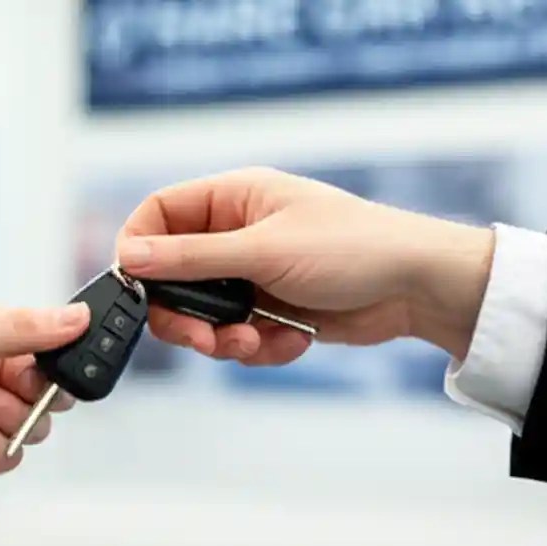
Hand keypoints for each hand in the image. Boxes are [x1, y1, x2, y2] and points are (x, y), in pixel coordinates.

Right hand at [115, 167, 494, 363]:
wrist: (415, 287)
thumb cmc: (353, 247)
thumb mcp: (263, 250)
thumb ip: (192, 258)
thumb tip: (131, 256)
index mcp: (233, 199)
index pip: (159, 214)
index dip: (139, 249)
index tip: (135, 288)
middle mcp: (237, 234)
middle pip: (174, 276)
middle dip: (185, 315)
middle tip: (201, 339)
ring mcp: (255, 274)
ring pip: (205, 316)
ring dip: (224, 338)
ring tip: (255, 341)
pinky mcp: (273, 310)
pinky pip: (240, 337)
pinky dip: (260, 347)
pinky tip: (292, 339)